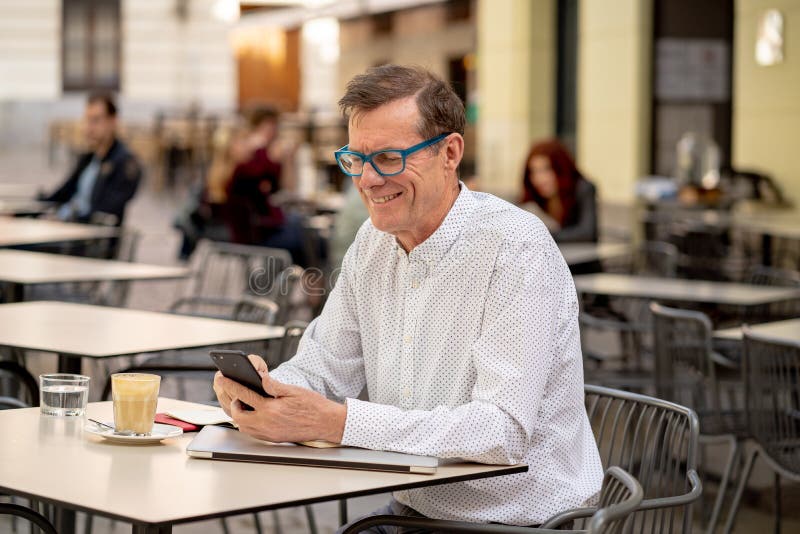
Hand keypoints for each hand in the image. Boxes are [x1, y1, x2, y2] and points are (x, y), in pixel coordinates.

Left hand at [213, 354, 346, 443]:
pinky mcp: (273, 438)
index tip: (222, 379)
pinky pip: (253, 432)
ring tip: (244, 404)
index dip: (231, 386)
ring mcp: (269, 433)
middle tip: (236, 395)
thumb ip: (273, 385)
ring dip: (240, 415)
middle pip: (238, 416)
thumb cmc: (312, 405)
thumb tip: (259, 378)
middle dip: (233, 404)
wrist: (325, 423)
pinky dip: (249, 423)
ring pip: (244, 427)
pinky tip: (254, 415)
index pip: (244, 395)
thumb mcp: (293, 390)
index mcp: (271, 409)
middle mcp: (267, 424)